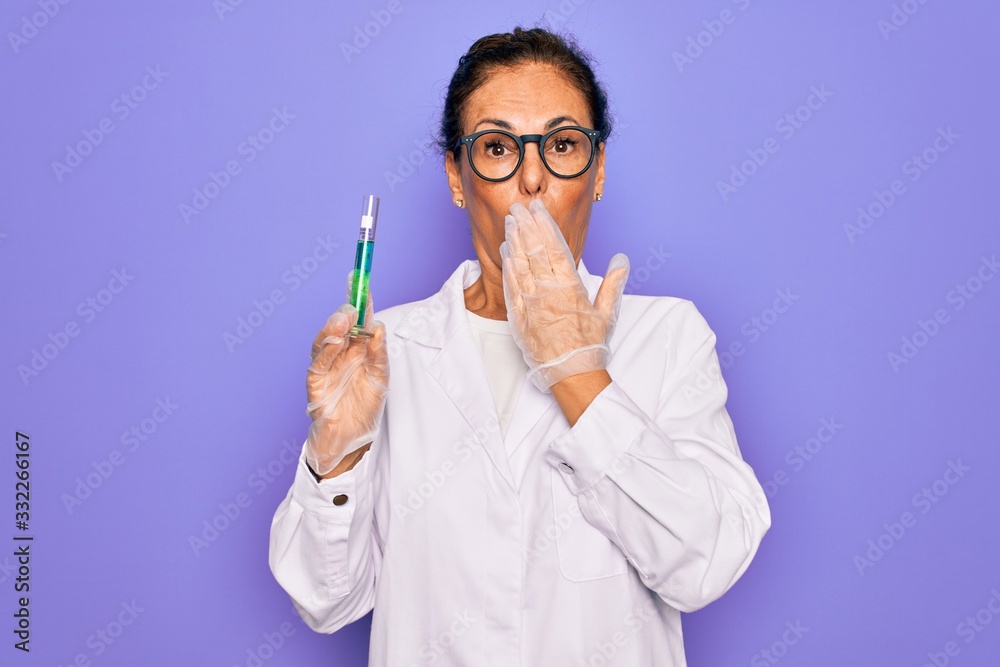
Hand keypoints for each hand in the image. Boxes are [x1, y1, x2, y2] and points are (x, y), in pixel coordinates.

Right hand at [304, 271, 388, 475]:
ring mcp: (325, 368)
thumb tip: (378, 328)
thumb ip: (378, 354)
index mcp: (355, 349)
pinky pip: (318, 365)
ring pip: (325, 342)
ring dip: (334, 327)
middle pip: (339, 327)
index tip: (361, 280)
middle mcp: (338, 355)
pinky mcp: (316, 385)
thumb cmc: (363, 408)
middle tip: (355, 298)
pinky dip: (327, 351)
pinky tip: (335, 340)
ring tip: (345, 317)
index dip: (359, 300)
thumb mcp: (380, 379)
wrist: (349, 441)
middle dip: (346, 310)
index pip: (357, 320)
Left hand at [499, 198, 628, 392]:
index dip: (545, 226)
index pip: (555, 248)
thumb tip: (621, 259)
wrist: (570, 373)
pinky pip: (511, 286)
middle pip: (534, 251)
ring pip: (520, 265)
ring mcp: (531, 303)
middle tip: (518, 207)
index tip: (538, 210)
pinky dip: (508, 266)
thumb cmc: (589, 346)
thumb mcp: (607, 313)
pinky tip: (506, 251)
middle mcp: (549, 291)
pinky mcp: (519, 316)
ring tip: (509, 222)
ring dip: (514, 241)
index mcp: (571, 287)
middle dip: (525, 226)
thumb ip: (613, 283)